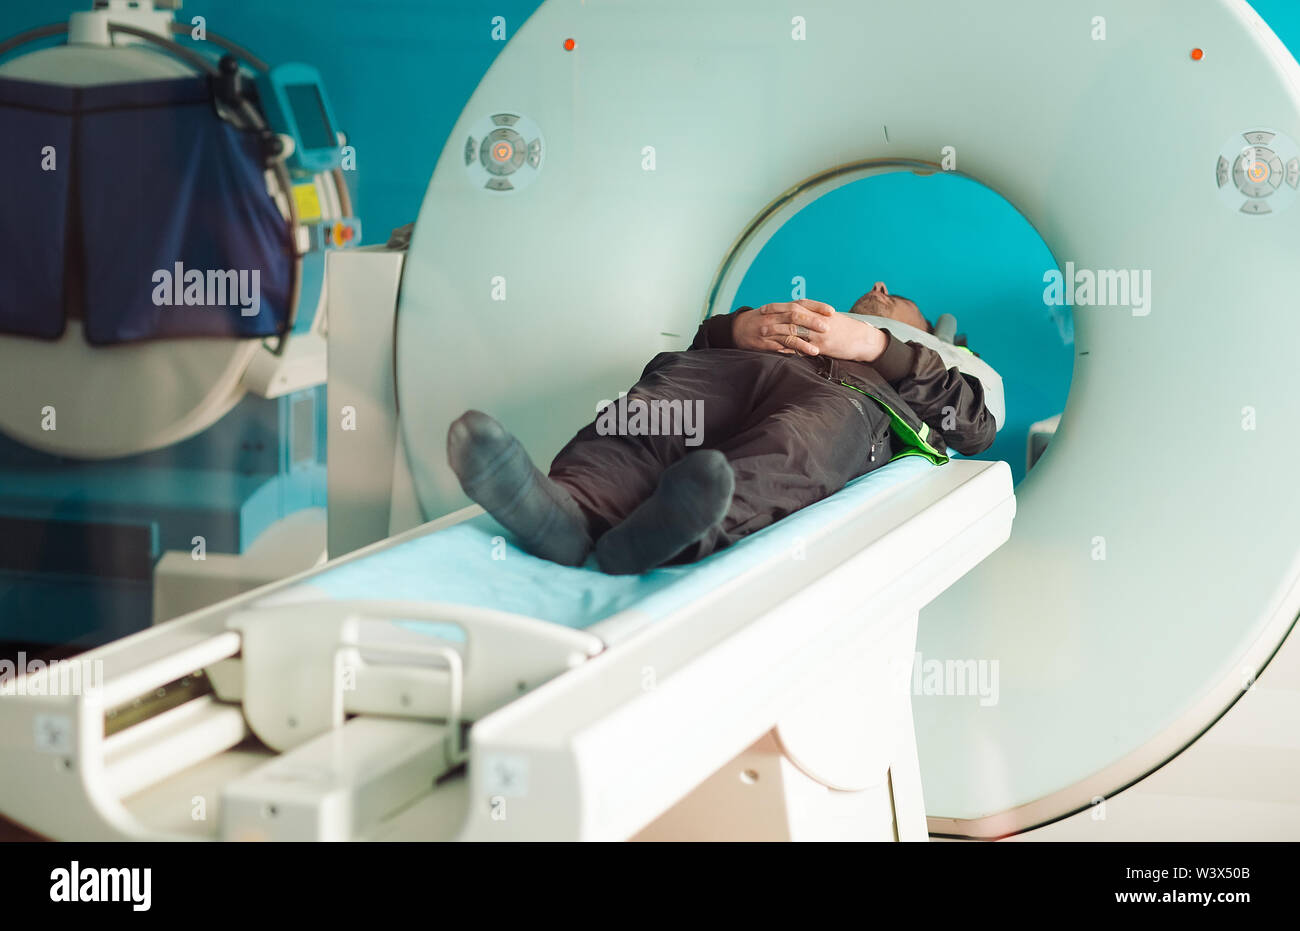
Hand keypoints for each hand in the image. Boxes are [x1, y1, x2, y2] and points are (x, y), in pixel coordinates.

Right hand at [732, 300, 829, 353]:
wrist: (737, 329)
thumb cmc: (760, 321)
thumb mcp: (775, 312)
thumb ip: (793, 313)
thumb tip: (816, 315)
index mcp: (779, 307)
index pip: (801, 303)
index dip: (817, 306)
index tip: (831, 311)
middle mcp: (774, 316)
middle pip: (795, 316)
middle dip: (812, 322)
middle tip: (827, 328)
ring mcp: (768, 329)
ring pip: (788, 333)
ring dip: (804, 341)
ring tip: (817, 349)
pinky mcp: (764, 343)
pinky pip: (779, 346)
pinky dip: (791, 351)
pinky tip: (801, 355)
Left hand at [742, 299, 887, 361]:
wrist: (864, 339)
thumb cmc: (848, 330)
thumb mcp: (832, 320)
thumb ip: (816, 317)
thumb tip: (803, 317)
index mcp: (820, 312)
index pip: (796, 305)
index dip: (779, 305)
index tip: (765, 307)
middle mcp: (818, 319)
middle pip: (792, 313)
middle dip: (775, 314)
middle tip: (760, 317)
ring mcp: (819, 332)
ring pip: (795, 328)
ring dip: (778, 330)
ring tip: (764, 332)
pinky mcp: (822, 345)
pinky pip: (803, 345)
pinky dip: (789, 346)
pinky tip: (778, 348)